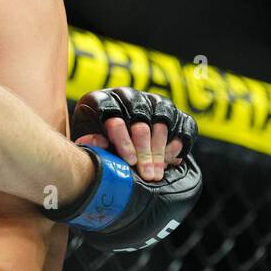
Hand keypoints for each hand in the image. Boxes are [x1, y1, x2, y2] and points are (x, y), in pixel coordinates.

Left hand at [70, 88, 196, 181]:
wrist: (111, 136)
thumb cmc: (95, 141)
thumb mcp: (87, 143)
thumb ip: (92, 144)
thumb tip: (100, 143)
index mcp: (101, 100)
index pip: (114, 116)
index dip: (123, 140)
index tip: (129, 162)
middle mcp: (126, 95)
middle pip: (141, 120)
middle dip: (145, 151)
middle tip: (148, 175)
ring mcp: (149, 100)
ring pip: (162, 121)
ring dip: (161, 150)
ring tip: (158, 173)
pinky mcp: (169, 109)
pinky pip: (183, 122)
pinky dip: (179, 141)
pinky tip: (173, 160)